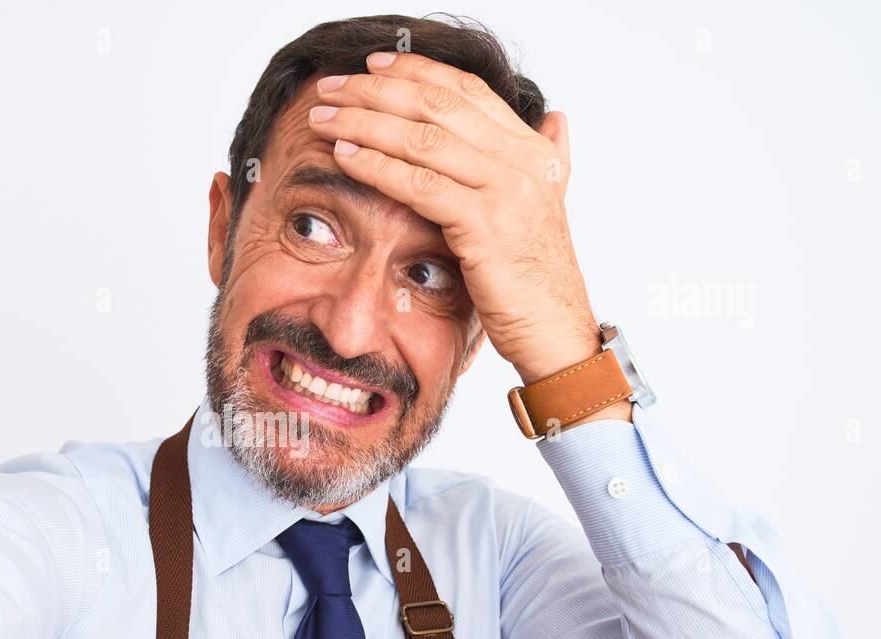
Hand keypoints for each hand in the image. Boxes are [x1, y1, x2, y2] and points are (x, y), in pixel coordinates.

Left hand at [308, 51, 602, 386]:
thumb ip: (548, 160)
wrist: (556, 331)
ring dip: (364, 123)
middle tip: (331, 88)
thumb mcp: (548, 207)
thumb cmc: (538, 279)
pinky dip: (376, 165)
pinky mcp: (483, 224)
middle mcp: (522, 160)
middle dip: (376, 90)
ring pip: (422, 138)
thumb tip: (554, 119)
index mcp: (532, 150)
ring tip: (324, 119)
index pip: (466, 90)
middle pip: (437, 104)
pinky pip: (418, 184)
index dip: (417, 71)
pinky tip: (345, 156)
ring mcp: (505, 190)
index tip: (372, 66)